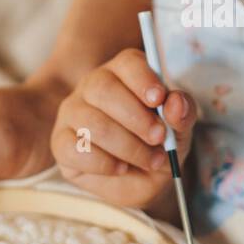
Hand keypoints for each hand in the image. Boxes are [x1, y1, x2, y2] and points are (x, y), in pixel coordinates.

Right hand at [50, 47, 196, 208]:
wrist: (143, 180)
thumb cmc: (158, 146)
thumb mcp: (180, 131)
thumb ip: (182, 114)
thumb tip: (175, 102)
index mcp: (123, 73)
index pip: (126, 62)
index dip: (142, 79)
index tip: (159, 99)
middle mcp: (93, 86)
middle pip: (103, 89)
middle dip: (135, 117)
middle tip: (159, 137)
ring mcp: (73, 113)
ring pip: (91, 121)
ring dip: (127, 146)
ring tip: (150, 160)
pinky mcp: (61, 142)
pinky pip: (75, 148)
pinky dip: (104, 163)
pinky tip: (121, 168)